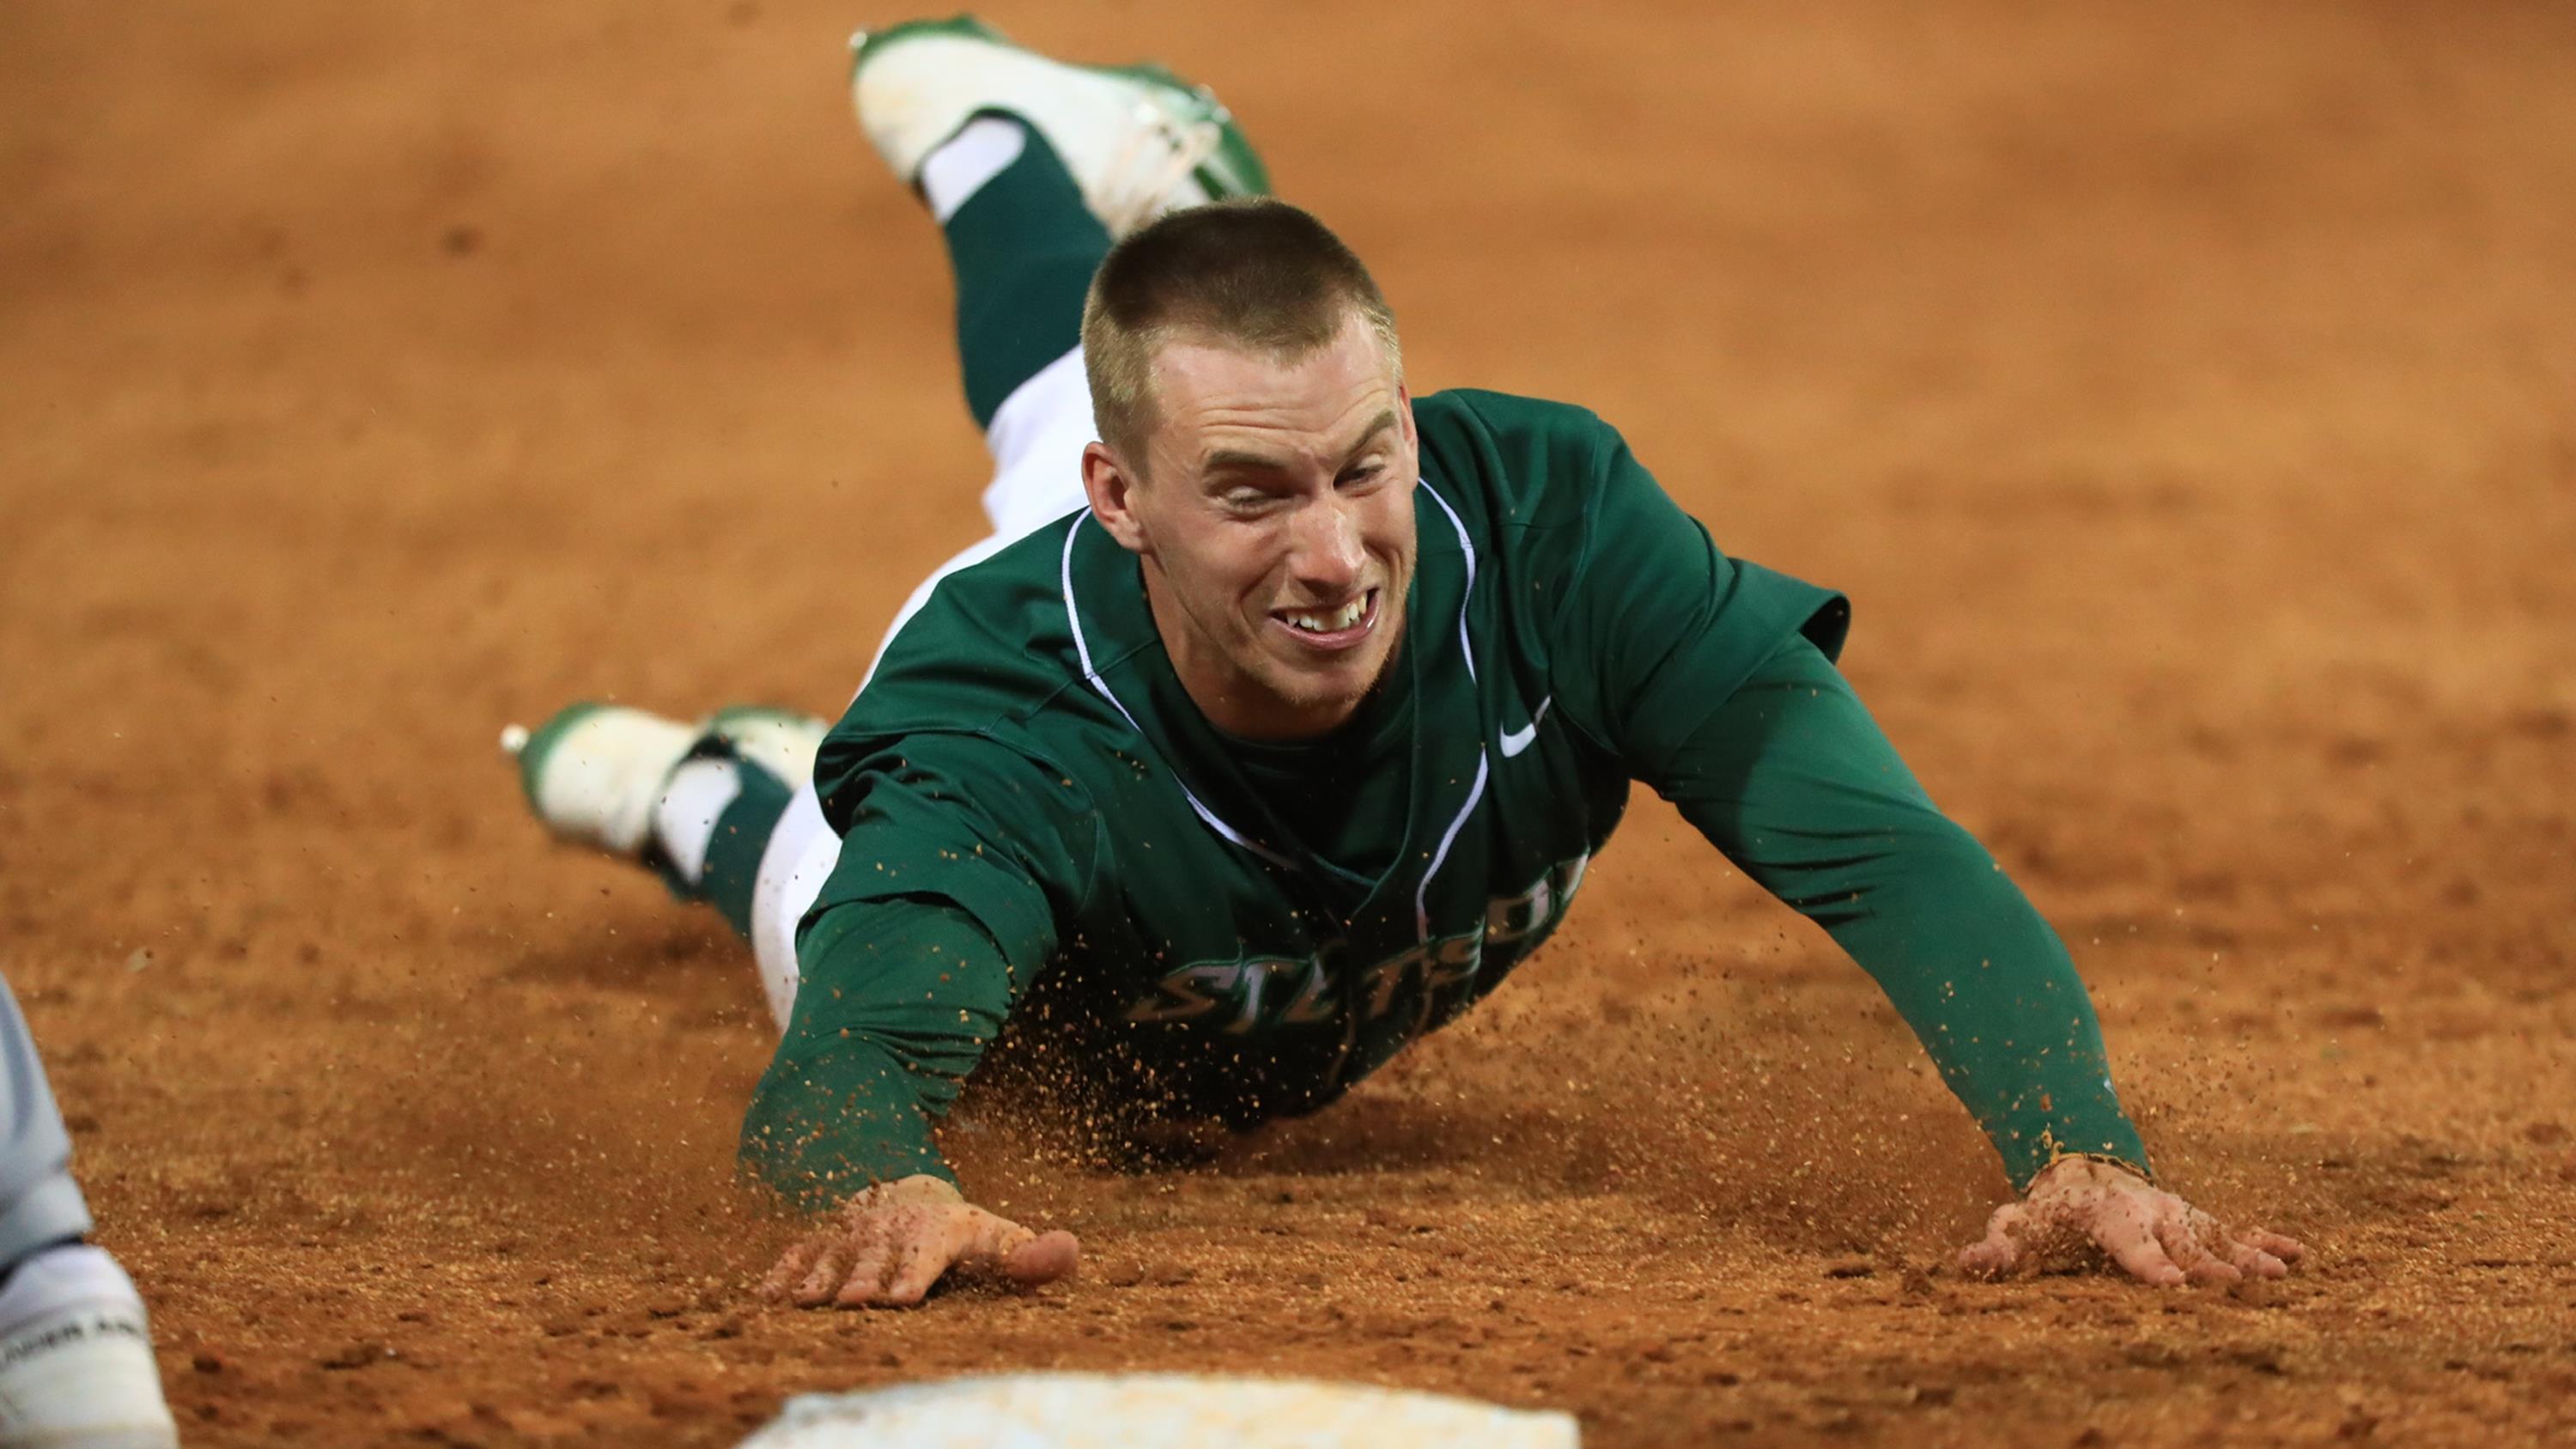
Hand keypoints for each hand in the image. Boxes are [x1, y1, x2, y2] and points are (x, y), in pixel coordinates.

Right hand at [757, 1174, 1080, 1308]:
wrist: (907, 1194)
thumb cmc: (959, 1231)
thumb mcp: (996, 1238)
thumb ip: (1030, 1254)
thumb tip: (1071, 1252)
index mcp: (933, 1232)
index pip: (925, 1254)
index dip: (914, 1274)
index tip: (905, 1296)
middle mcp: (888, 1231)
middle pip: (874, 1260)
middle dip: (862, 1279)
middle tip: (853, 1300)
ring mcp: (851, 1234)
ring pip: (832, 1257)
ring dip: (819, 1278)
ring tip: (805, 1302)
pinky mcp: (821, 1239)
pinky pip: (798, 1253)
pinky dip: (782, 1272)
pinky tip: (767, 1297)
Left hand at [1956, 1156, 2305, 1285]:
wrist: (2080, 1166)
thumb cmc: (2048, 1209)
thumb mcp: (2017, 1223)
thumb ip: (1997, 1244)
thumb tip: (1967, 1263)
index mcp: (2108, 1217)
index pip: (2128, 1245)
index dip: (2147, 1264)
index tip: (2169, 1284)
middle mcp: (2150, 1213)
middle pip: (2181, 1244)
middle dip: (2207, 1265)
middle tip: (2234, 1285)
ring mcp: (2178, 1216)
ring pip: (2216, 1237)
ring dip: (2247, 1255)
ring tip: (2280, 1272)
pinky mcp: (2197, 1221)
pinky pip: (2234, 1230)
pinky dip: (2264, 1239)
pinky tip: (2297, 1252)